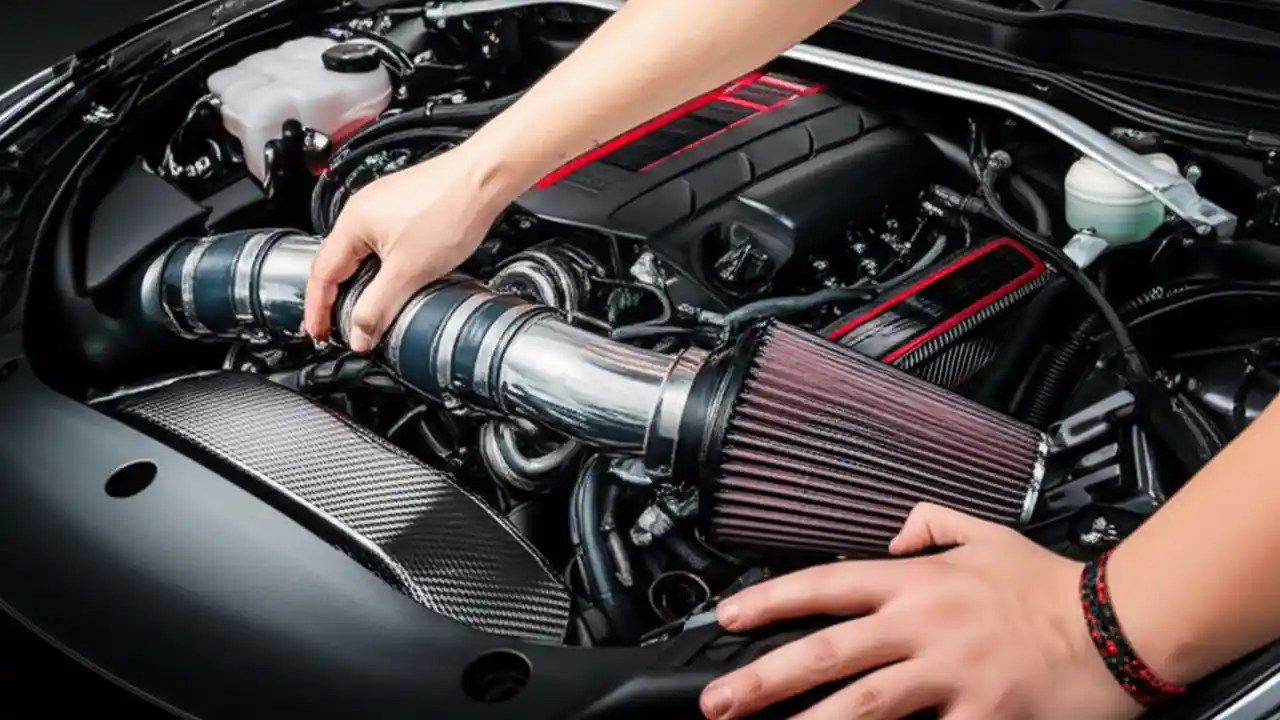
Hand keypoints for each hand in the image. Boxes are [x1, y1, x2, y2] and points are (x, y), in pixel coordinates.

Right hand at [303, 145, 509, 351]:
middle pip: (336, 262)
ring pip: (359, 254)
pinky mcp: (403, 208)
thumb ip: (378, 307)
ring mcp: (382, 206)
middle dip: (332, 298)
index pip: (321, 274)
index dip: (317, 309)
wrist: (483, 179)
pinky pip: (379, 244)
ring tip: (362, 310)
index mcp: (352, 223)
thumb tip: (359, 335)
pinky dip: (378, 268)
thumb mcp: (409, 271)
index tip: (318, 333)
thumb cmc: (449, 209)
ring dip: (357, 284)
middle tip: (334, 327)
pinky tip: (391, 281)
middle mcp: (361, 210)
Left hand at [699, 504, 1142, 719]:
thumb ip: (928, 526)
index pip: (825, 584)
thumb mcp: (983, 534)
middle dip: (763, 678)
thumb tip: (890, 537)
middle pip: (827, 651)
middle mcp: (924, 627)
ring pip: (862, 705)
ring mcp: (950, 676)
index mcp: (918, 582)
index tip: (727, 616)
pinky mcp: (981, 718)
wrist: (1117, 624)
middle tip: (718, 700)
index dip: (769, 600)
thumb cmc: (1049, 583)